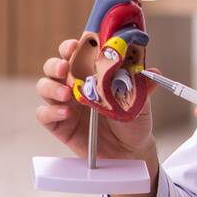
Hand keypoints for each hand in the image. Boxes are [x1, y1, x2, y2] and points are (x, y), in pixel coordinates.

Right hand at [35, 38, 159, 160]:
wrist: (130, 151)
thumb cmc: (132, 121)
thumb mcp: (140, 102)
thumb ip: (141, 86)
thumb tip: (152, 71)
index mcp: (91, 75)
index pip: (76, 54)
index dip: (72, 47)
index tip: (76, 45)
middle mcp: (74, 86)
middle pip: (54, 67)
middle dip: (56, 64)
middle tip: (65, 67)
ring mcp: (64, 104)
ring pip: (44, 86)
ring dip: (52, 87)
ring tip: (67, 94)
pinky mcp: (59, 124)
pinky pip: (44, 114)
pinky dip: (51, 111)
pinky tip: (66, 112)